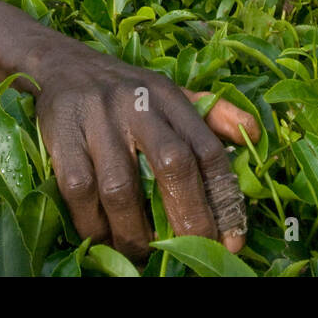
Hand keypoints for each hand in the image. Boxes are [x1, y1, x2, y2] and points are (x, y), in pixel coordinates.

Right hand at [34, 45, 260, 260]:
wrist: (61, 64)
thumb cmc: (126, 89)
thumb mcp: (170, 91)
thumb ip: (212, 113)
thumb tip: (256, 133)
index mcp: (168, 96)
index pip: (206, 147)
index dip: (223, 197)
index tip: (232, 238)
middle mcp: (136, 104)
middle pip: (172, 164)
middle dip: (189, 216)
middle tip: (196, 251)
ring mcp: (97, 121)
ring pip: (122, 189)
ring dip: (136, 232)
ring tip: (145, 253)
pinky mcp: (62, 138)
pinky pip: (81, 193)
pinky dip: (95, 225)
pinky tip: (106, 238)